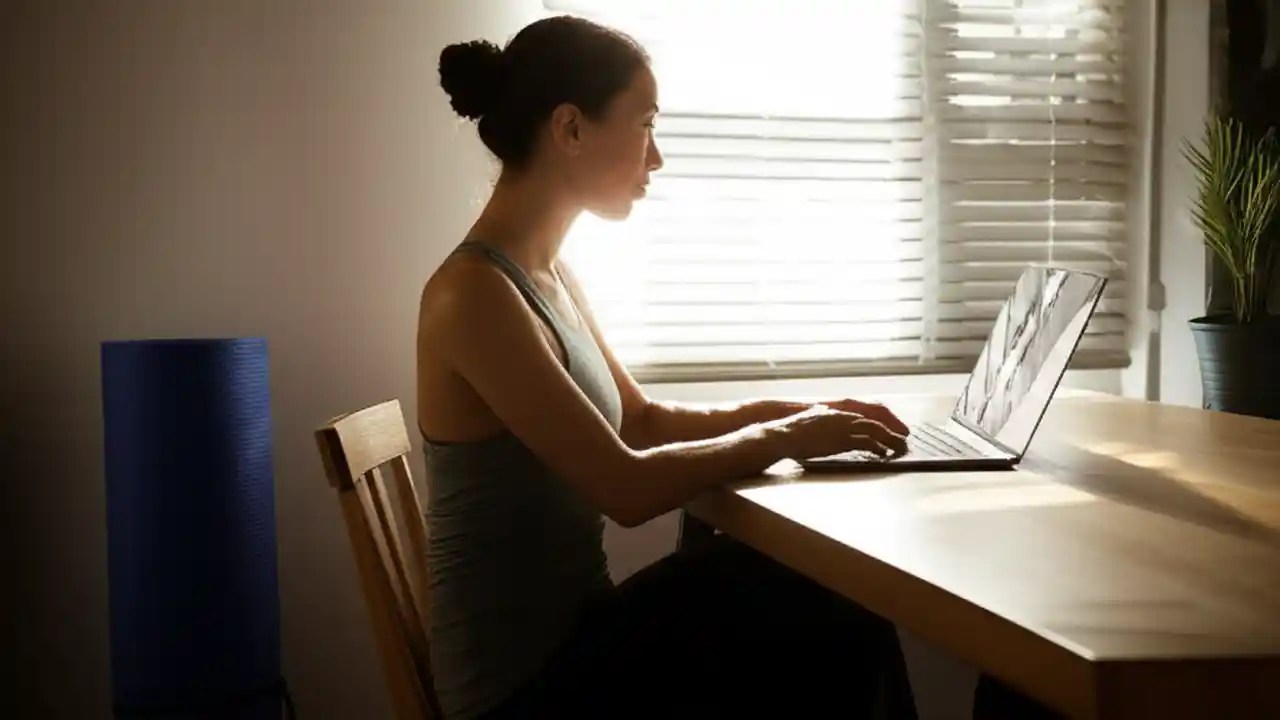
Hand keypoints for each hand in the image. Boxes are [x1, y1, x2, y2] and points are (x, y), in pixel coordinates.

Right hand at [769, 404, 907, 460]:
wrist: (784, 434)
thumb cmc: (793, 430)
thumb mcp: (813, 419)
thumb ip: (825, 419)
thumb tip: (829, 423)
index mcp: (838, 411)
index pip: (869, 411)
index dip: (885, 419)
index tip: (894, 427)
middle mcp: (844, 416)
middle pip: (877, 420)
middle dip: (893, 429)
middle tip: (904, 438)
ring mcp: (844, 427)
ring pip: (876, 431)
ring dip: (891, 439)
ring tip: (900, 448)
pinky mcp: (842, 440)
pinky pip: (867, 443)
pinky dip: (879, 448)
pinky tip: (884, 454)